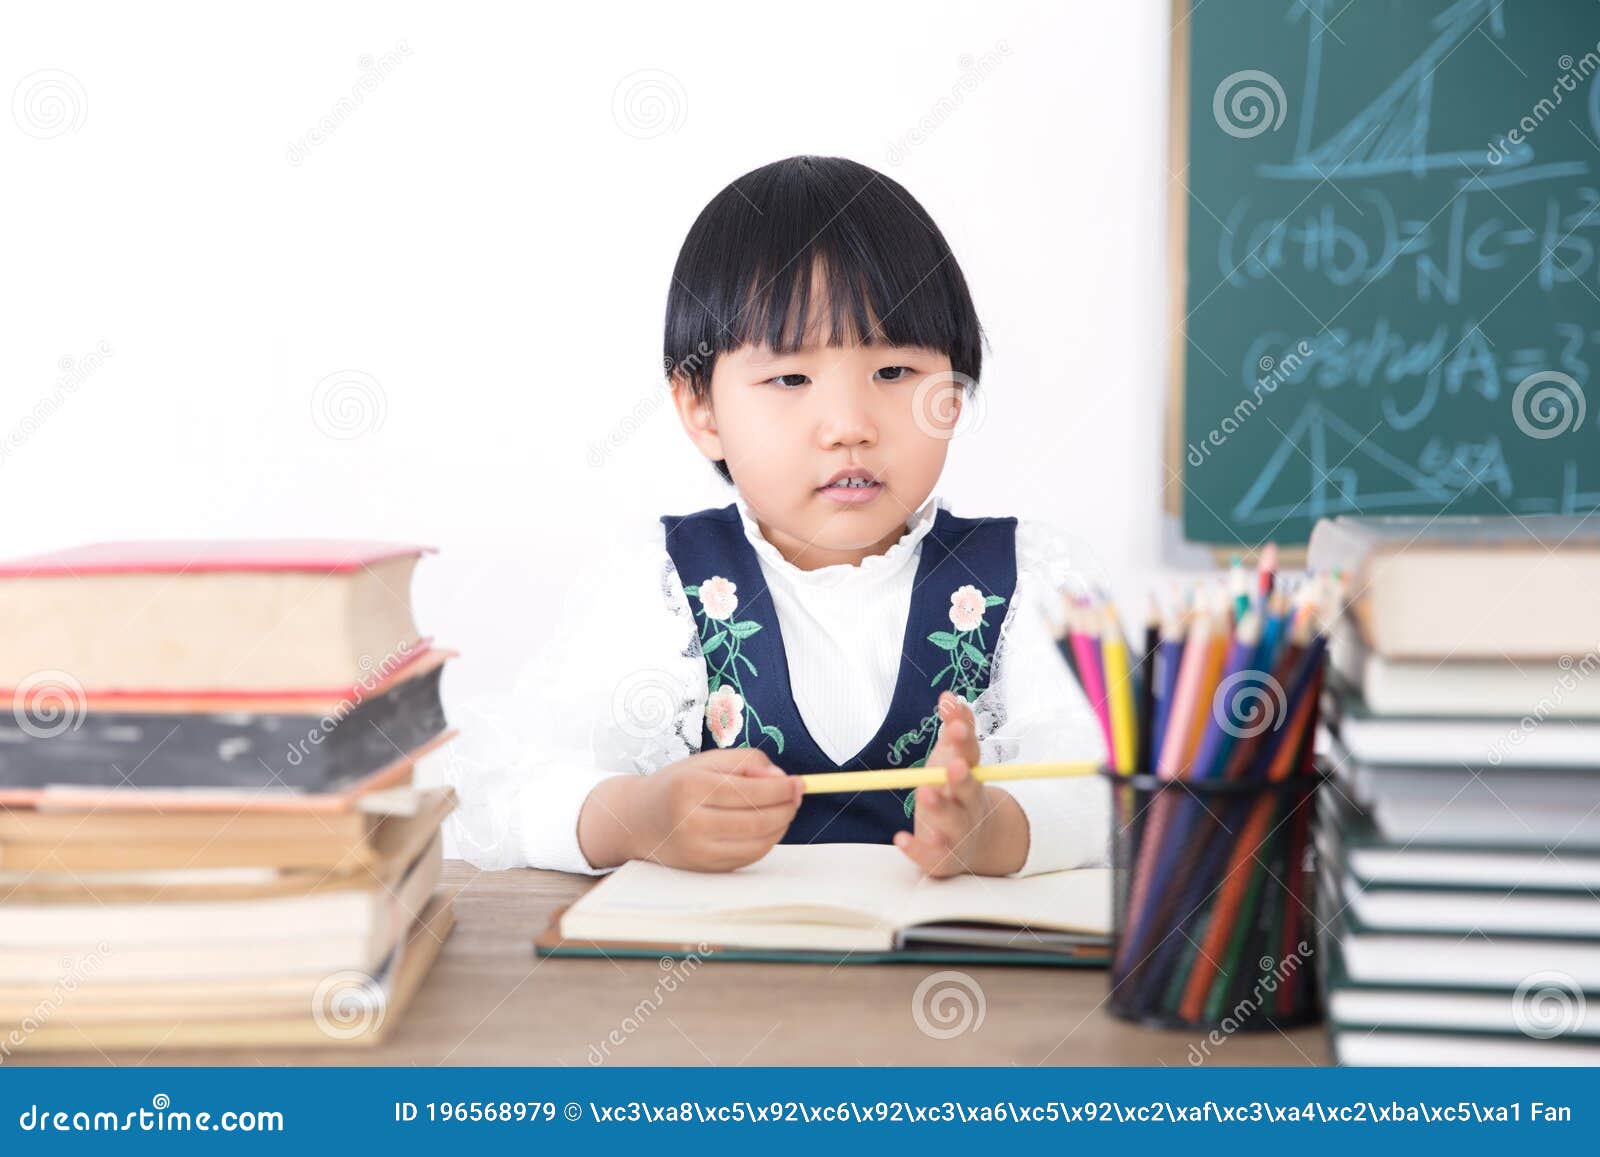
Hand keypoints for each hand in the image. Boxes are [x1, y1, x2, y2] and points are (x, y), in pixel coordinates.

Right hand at [579, 747, 802, 871]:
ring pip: (758, 843)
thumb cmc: (677, 784)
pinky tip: (769, 826)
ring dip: (781, 826)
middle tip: (797, 795)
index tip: (799, 782)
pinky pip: (749, 857)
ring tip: (784, 808)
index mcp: (690, 788)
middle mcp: (691, 822)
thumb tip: (783, 780)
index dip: (782, 788)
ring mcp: (697, 851)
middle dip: (787, 808)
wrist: (637, 819)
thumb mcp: (707, 761)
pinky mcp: (705, 868)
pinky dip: (767, 842)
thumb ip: (748, 762)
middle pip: (758, 820)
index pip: (750, 791)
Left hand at [892, 691, 1027, 876]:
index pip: (971, 754)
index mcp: (970, 776)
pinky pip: (931, 855)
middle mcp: (969, 804)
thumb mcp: (956, 759)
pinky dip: (916, 848)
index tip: (954, 722)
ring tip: (925, 794)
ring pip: (954, 822)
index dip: (964, 739)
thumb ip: (955, 730)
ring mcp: (959, 832)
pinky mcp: (944, 858)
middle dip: (962, 777)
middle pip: (969, 790)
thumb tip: (948, 696)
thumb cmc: (958, 793)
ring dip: (941, 808)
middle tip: (953, 765)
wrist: (976, 843)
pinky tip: (900, 839)